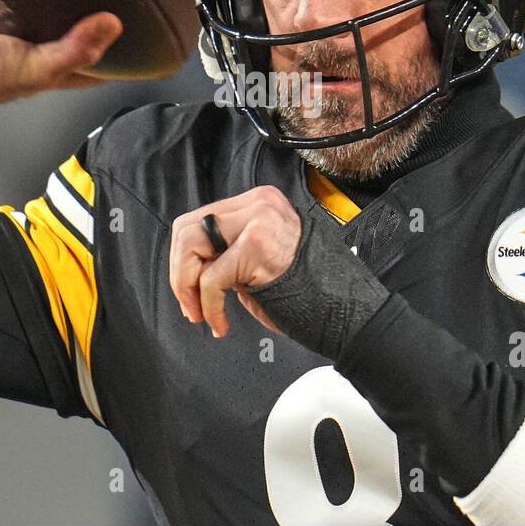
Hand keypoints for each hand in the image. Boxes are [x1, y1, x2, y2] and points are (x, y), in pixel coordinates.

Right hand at [0, 0, 122, 103]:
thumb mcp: (36, 68)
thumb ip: (75, 49)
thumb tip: (114, 25)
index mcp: (43, 68)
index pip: (88, 64)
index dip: (114, 55)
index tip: (142, 39)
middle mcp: (23, 47)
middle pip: (61, 28)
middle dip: (81, 12)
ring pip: (28, 2)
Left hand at [168, 186, 301, 337]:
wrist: (343, 307)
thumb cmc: (305, 288)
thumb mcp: (262, 256)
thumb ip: (230, 249)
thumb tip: (191, 265)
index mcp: (259, 202)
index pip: (201, 219)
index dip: (186, 258)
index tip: (189, 288)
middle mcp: (258, 205)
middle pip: (188, 229)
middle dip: (181, 273)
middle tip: (190, 305)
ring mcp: (258, 223)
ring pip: (192, 247)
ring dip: (187, 288)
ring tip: (201, 314)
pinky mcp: (256, 247)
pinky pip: (212, 279)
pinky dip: (209, 307)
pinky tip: (220, 323)